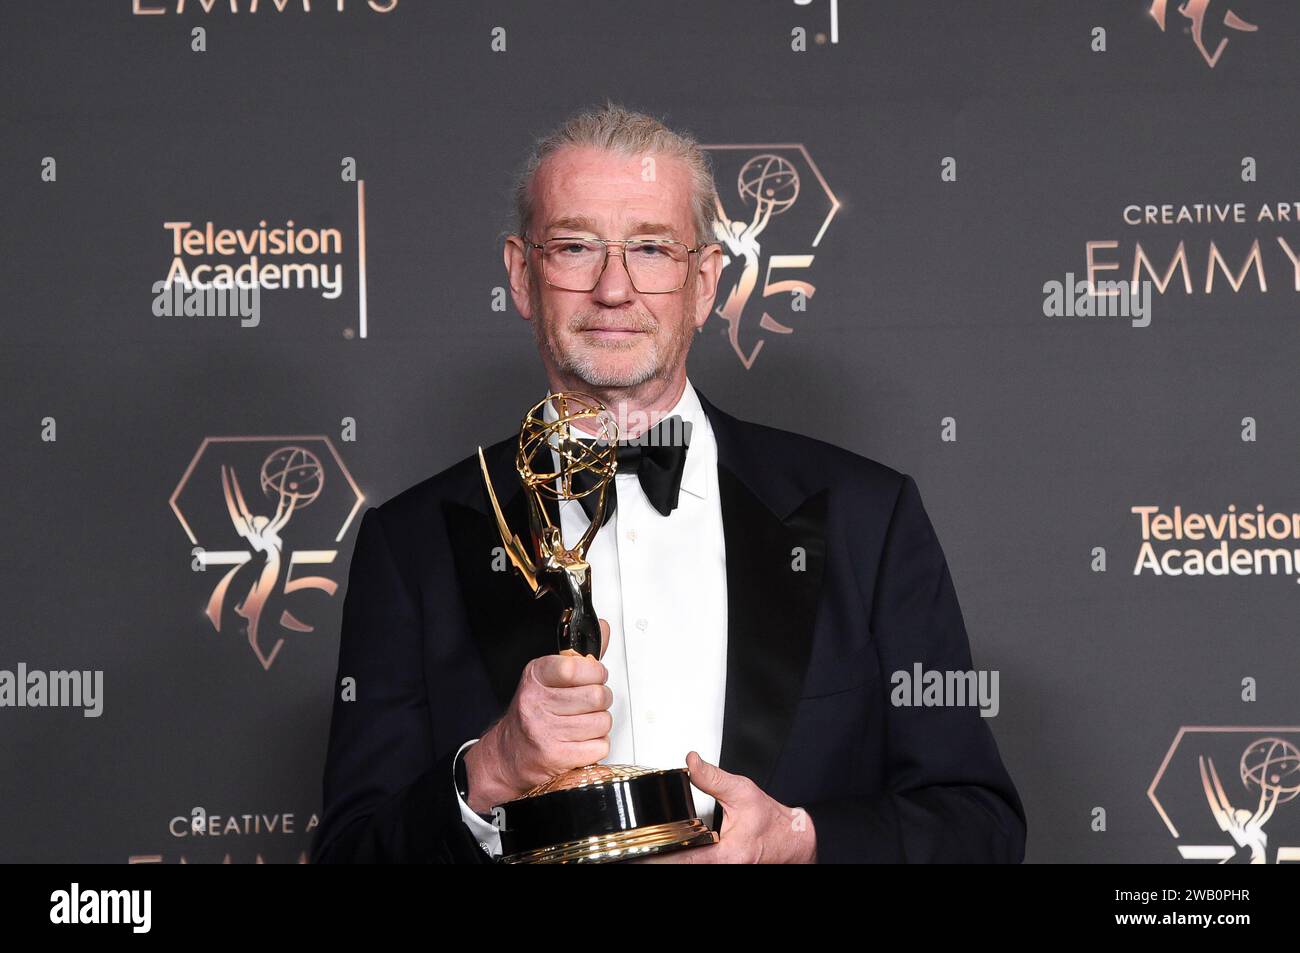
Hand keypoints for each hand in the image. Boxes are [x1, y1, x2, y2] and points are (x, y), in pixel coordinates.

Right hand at [464, 620, 610, 812]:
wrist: (509, 753)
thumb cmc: (533, 712)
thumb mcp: (549, 676)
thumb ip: (580, 655)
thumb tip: (604, 628)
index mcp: (536, 677)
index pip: (576, 667)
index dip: (596, 672)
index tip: (595, 676)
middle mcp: (537, 703)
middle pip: (597, 696)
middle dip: (601, 700)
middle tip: (590, 703)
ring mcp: (545, 731)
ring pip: (602, 722)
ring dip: (599, 724)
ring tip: (583, 723)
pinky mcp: (556, 757)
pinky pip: (599, 747)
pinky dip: (596, 745)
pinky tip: (581, 741)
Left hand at [633, 751, 816, 863]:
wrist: (792, 840)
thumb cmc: (772, 822)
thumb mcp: (743, 792)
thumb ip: (714, 778)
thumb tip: (691, 763)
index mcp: (728, 856)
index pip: (686, 860)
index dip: (662, 856)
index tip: (641, 852)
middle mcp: (723, 868)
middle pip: (682, 866)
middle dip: (658, 858)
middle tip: (634, 849)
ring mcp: (720, 870)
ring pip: (687, 867)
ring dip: (667, 859)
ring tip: (644, 850)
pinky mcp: (719, 868)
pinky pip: (694, 865)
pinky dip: (679, 858)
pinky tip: (665, 850)